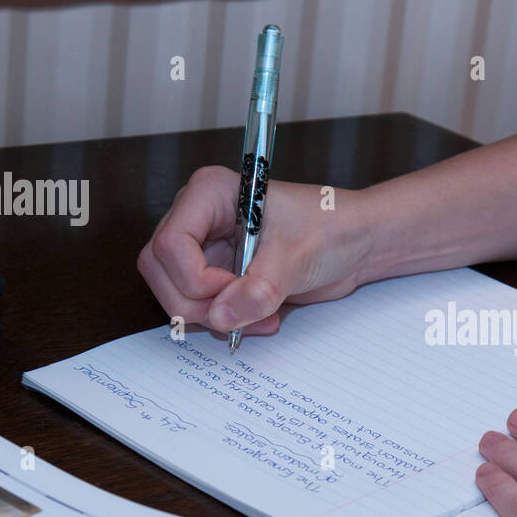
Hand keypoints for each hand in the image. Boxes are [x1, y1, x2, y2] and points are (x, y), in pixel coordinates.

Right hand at [137, 166, 373, 338]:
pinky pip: (202, 309)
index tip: (232, 290)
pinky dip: (229, 323)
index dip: (195, 278)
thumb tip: (221, 317)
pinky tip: (263, 317)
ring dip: (217, 318)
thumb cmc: (332, 227)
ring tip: (263, 316)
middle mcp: (199, 219)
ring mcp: (205, 250)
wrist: (355, 243)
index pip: (170, 243)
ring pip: (177, 296)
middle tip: (241, 314)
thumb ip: (259, 288)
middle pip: (161, 272)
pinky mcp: (218, 276)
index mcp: (209, 194)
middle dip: (197, 304)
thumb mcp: (297, 257)